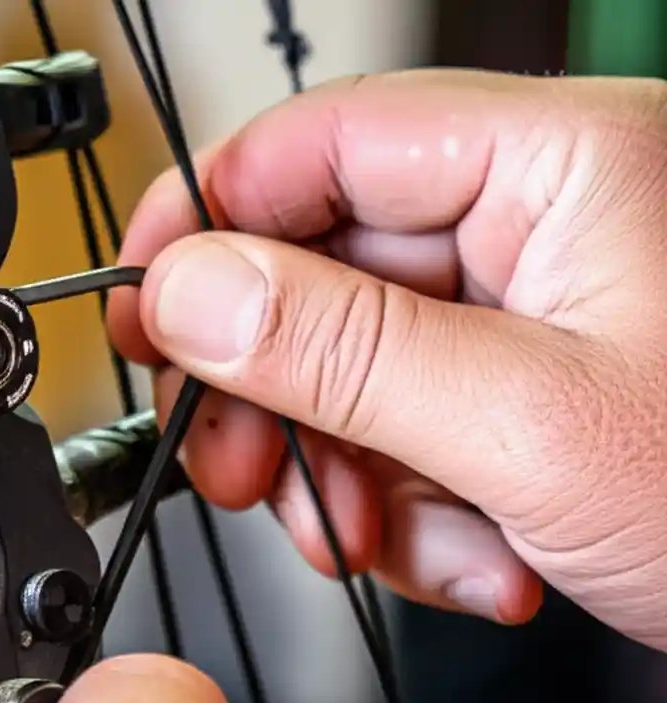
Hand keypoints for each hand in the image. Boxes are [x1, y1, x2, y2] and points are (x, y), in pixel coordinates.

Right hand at [109, 69, 666, 649]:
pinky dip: (412, 501)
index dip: (211, 219)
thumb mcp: (531, 428)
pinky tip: (468, 554)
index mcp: (562, 161)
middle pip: (327, 262)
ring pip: (360, 357)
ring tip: (379, 540)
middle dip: (278, 385)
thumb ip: (341, 349)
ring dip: (346, 466)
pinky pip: (415, 417)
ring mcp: (545, 304)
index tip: (149, 305)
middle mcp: (548, 213)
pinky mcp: (541, 380)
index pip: (321, 141)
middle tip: (241, 462)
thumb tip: (192, 287)